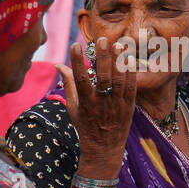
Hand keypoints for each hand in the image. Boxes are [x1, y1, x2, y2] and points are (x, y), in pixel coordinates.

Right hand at [56, 38, 136, 177]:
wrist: (104, 148)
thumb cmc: (85, 125)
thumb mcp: (72, 107)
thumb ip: (68, 84)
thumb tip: (58, 64)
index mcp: (86, 103)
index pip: (80, 79)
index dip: (77, 62)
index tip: (75, 45)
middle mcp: (102, 103)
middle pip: (103, 78)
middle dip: (103, 57)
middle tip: (102, 39)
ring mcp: (117, 105)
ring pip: (119, 80)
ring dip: (119, 61)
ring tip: (118, 44)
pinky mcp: (129, 106)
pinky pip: (131, 87)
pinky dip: (130, 73)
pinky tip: (129, 59)